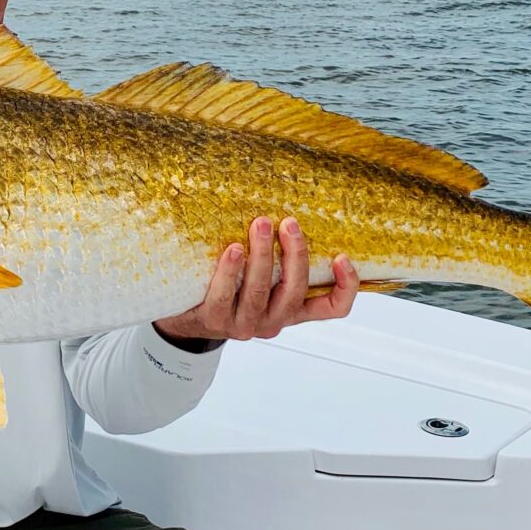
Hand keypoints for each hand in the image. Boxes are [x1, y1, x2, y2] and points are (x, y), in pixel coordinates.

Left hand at [154, 216, 358, 341]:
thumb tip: (291, 205)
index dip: (346, 287)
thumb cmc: (228, 288)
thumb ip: (280, 259)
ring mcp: (244, 324)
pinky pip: (224, 295)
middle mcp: (272, 321)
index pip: (332, 308)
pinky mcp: (214, 320)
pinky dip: (231, 270)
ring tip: (260, 224)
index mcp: (291, 310)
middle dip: (295, 255)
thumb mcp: (262, 278)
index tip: (342, 257)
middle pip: (295, 291)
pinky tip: (233, 249)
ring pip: (260, 291)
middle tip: (290, 224)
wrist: (184, 316)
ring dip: (262, 255)